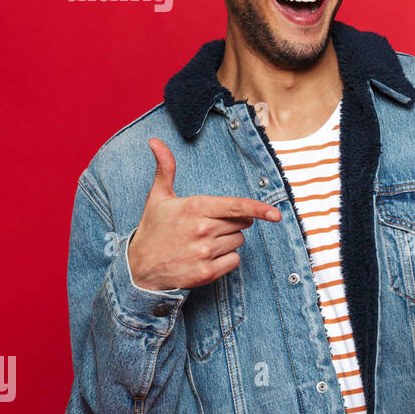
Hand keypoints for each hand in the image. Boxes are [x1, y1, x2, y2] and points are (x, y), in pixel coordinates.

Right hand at [127, 138, 281, 290]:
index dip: (259, 209)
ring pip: (238, 241)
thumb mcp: (158, 197)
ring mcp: (205, 252)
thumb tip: (155, 141)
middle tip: (208, 225)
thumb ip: (165, 168)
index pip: (236, 207)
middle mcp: (203, 229)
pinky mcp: (207, 273)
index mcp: (196, 208)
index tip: (276, 214)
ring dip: (227, 241)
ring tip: (202, 242)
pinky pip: (234, 260)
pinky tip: (205, 257)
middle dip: (232, 222)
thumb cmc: (153, 230)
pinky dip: (225, 259)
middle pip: (242, 223)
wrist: (138, 269)